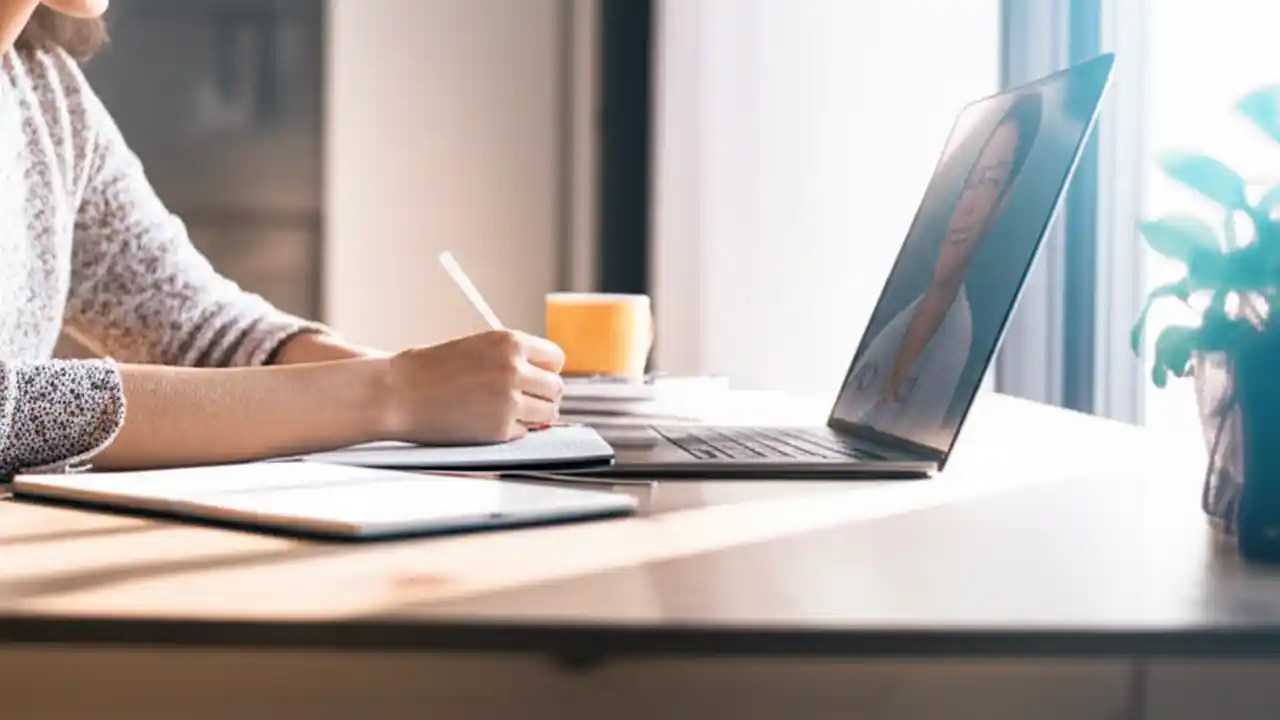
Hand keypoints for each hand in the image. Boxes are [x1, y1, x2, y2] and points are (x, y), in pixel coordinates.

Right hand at [383, 330, 564, 444]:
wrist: (396, 393)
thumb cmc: (429, 369)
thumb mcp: (477, 347)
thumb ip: (510, 358)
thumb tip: (543, 377)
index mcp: (511, 342)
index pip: (555, 358)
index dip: (545, 370)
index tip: (536, 377)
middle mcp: (516, 370)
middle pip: (556, 388)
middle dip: (544, 395)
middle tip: (527, 400)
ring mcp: (510, 401)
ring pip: (548, 413)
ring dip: (536, 415)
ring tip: (512, 412)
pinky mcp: (500, 430)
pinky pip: (524, 432)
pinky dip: (513, 430)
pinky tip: (489, 422)